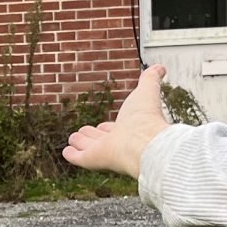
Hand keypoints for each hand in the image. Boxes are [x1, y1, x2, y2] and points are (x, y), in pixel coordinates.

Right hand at [65, 64, 172, 178]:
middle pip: (101, 140)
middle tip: (84, 131)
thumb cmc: (146, 117)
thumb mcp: (146, 91)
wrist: (143, 141)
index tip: (104, 125)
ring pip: (89, 148)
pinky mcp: (92, 160)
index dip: (109, 127)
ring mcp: (104, 153)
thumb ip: (151, 79)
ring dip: (81, 142)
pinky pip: (79, 158)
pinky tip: (66, 152)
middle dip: (93, 135)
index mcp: (130, 130)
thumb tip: (160, 67)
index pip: (117, 129)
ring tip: (72, 138)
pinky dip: (72, 155)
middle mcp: (118, 143)